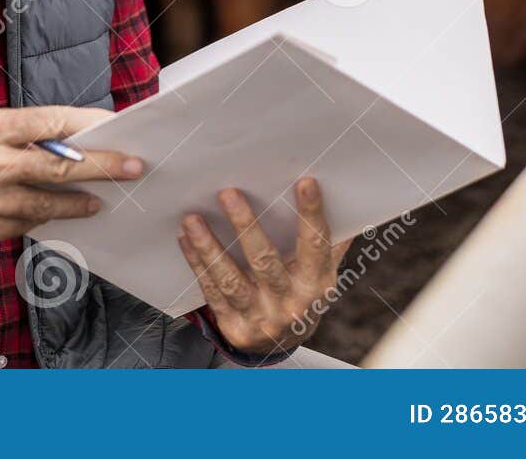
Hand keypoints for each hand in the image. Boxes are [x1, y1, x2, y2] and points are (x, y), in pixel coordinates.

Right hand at [0, 106, 141, 245]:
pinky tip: (49, 213)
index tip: (118, 128)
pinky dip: (39, 218)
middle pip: (59, 165)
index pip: (52, 122)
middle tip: (133, 167)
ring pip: (47, 205)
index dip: (90, 125)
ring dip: (78, 203)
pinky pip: (24, 225)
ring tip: (97, 202)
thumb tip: (77, 139)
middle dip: (103, 167)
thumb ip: (24, 131)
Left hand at [178, 177, 349, 356]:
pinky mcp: (235, 327)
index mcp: (317, 284)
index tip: (305, 183)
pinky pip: (212, 292)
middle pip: (265, 261)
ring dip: (209, 247)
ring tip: (192, 218)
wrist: (285, 343)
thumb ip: (329, 238)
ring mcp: (261, 318)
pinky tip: (185, 238)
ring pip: (231, 280)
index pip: (316, 245)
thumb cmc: (303, 291)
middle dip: (245, 225)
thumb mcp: (321, 271)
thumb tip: (340, 193)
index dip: (311, 215)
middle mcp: (291, 304)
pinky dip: (197, 263)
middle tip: (227, 193)